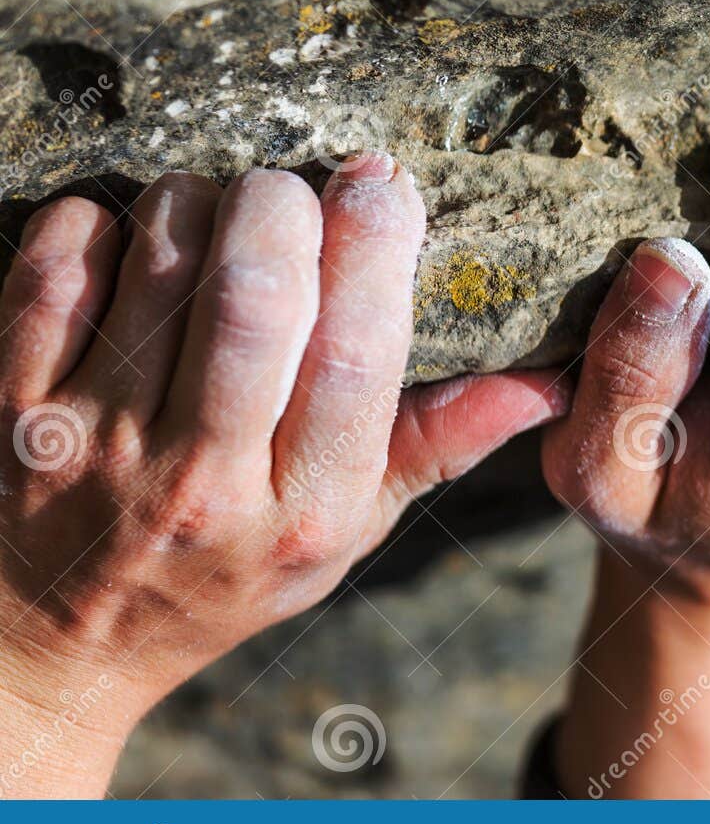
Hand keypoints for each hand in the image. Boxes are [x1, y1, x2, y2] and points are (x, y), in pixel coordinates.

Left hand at [0, 154, 566, 796]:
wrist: (54, 643)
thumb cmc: (225, 573)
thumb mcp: (347, 530)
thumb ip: (435, 446)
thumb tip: (543, 382)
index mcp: (304, 509)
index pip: (357, 356)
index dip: (377, 248)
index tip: (386, 180)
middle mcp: (202, 482)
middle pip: (257, 298)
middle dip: (286, 206)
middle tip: (297, 186)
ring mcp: (98, 445)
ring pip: (163, 266)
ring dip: (202, 201)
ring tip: (221, 208)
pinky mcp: (18, 412)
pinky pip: (60, 271)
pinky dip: (102, 224)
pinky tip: (133, 238)